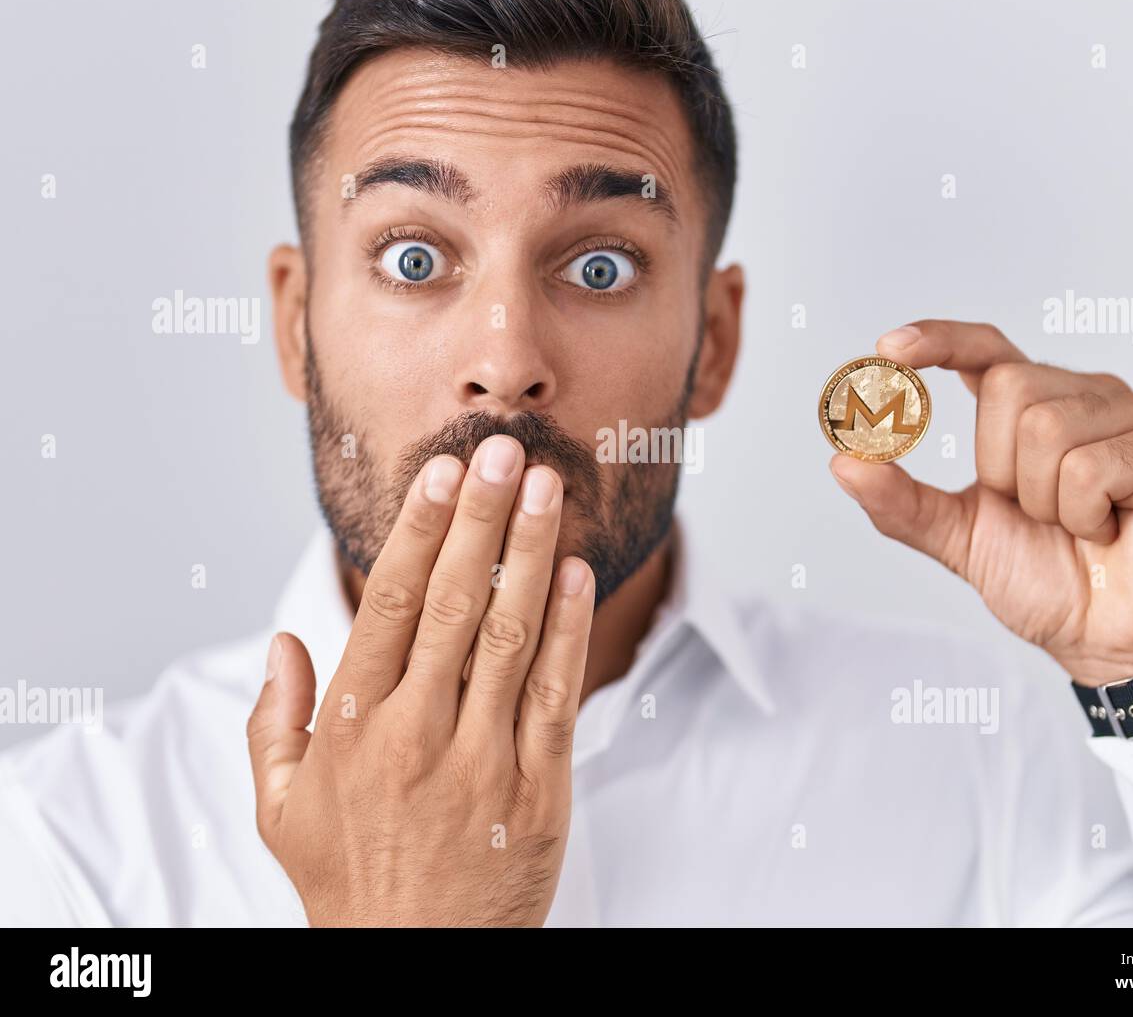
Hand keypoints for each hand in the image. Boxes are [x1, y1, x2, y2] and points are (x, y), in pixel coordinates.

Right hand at [246, 434, 594, 925]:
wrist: (418, 965)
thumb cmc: (350, 882)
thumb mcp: (280, 810)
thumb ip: (274, 723)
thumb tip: (282, 642)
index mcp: (352, 727)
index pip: (391, 604)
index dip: (419, 532)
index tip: (440, 474)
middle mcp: (417, 733)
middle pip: (455, 602)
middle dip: (481, 518)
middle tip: (503, 451)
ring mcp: (483, 759)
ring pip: (510, 635)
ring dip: (531, 554)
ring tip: (547, 488)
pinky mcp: (539, 788)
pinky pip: (555, 692)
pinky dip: (567, 629)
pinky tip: (575, 574)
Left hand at [829, 320, 1132, 686]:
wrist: (1110, 641)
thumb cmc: (1048, 583)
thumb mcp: (958, 538)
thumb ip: (901, 501)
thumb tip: (843, 460)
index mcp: (1035, 407)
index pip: (985, 350)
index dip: (938, 340)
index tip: (888, 348)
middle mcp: (1086, 397)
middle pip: (1007, 386)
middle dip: (1000, 467)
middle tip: (1035, 514)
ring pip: (1045, 426)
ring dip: (1043, 499)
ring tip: (1076, 526)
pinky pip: (1089, 464)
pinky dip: (1082, 514)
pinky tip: (1108, 530)